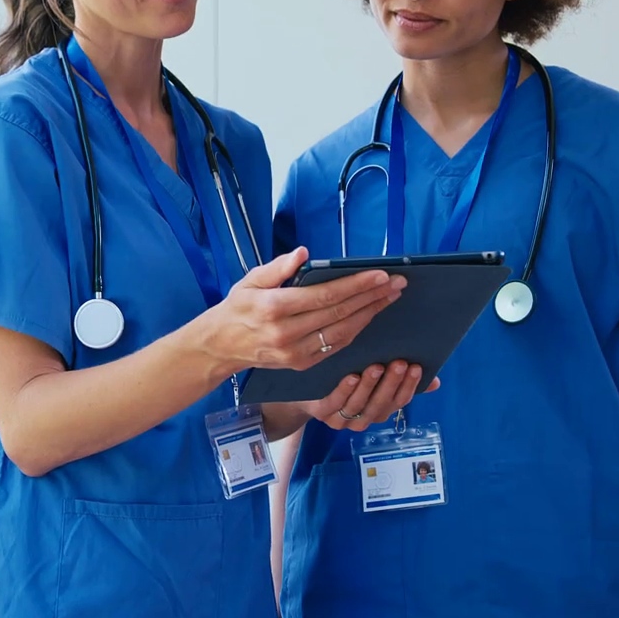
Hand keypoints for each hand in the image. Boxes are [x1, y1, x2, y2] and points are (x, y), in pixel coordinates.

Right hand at [199, 248, 403, 373]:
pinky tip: (370, 316)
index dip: (356, 285)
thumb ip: (278, 268)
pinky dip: (356, 331)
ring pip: (343, 333)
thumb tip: (304, 253)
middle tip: (397, 284)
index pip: (325, 295)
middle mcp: (286, 333)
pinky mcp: (301, 364)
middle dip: (372, 298)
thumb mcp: (250, 280)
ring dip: (370, 314)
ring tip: (390, 298)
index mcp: (274, 308)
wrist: (222, 345)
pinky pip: (335, 346)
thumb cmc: (238, 307)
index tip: (380, 275)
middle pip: (340, 314)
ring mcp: (295, 353)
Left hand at [301, 360, 436, 431]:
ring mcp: (341, 419)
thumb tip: (436, 382)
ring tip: (376, 366)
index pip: (399, 402)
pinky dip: (344, 390)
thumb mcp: (375, 382)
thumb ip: (402, 381)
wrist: (306, 396)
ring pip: (359, 404)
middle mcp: (362, 420)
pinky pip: (335, 402)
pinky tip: (350, 376)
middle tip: (399, 363)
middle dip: (391, 383)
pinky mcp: (321, 412)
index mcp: (378, 412)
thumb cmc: (347, 383)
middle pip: (381, 404)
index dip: (409, 386)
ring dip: (369, 386)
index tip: (416, 367)